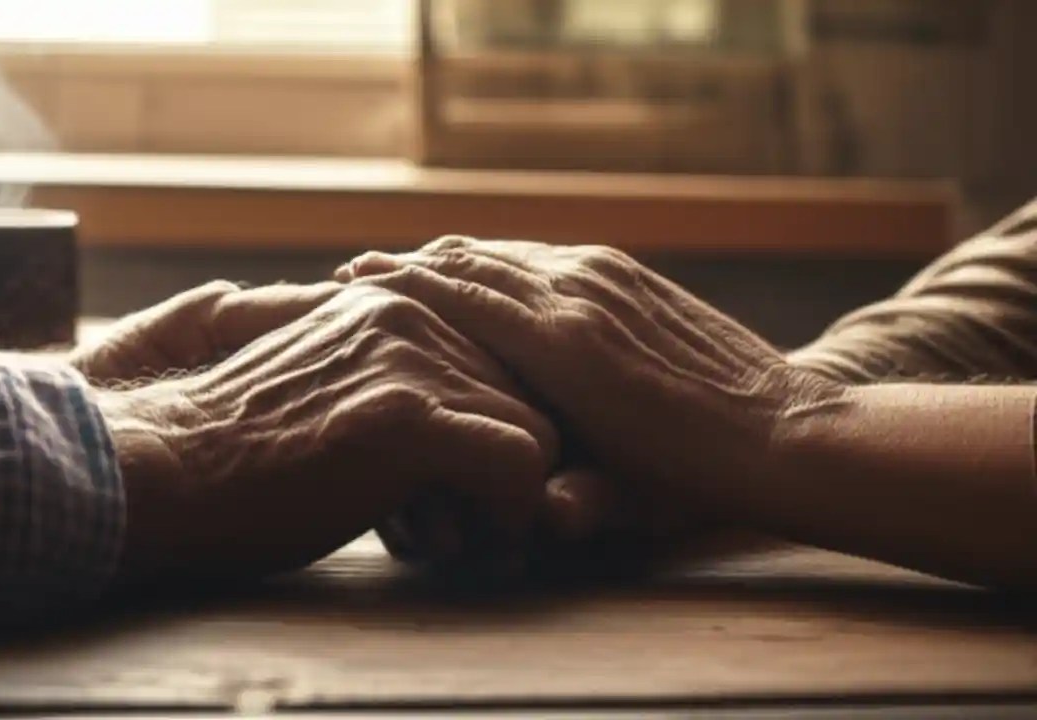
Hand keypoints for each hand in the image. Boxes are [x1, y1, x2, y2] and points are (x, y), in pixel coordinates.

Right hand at [94, 285, 557, 584]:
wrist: (164, 472)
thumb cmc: (241, 455)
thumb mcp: (333, 387)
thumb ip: (400, 380)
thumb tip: (470, 428)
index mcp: (396, 298)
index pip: (508, 357)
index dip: (499, 431)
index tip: (467, 488)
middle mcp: (413, 311)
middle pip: (532, 395)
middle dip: (504, 471)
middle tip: (452, 525)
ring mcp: (411, 358)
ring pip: (539, 431)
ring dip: (499, 502)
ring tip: (435, 536)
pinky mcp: (407, 415)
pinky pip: (522, 463)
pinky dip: (503, 515)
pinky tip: (444, 539)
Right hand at [338, 238, 840, 535]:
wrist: (789, 432)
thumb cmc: (697, 479)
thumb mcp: (629, 494)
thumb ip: (578, 500)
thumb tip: (542, 517)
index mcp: (567, 341)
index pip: (461, 292)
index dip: (401, 283)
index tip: (351, 279)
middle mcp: (581, 294)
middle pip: (477, 261)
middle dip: (416, 263)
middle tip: (361, 270)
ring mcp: (609, 277)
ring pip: (511, 251)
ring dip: (456, 257)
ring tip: (410, 266)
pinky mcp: (631, 276)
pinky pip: (548, 256)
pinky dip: (504, 260)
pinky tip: (485, 272)